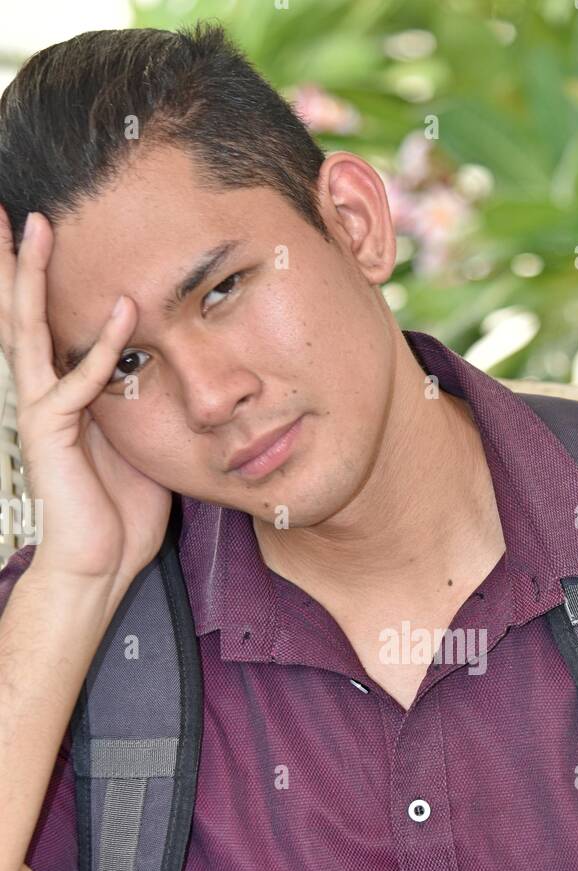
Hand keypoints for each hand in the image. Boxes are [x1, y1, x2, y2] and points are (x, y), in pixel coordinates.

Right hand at [0, 206, 171, 593]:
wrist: (99, 564)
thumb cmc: (121, 510)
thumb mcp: (139, 440)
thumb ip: (140, 399)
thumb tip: (170, 369)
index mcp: (60, 393)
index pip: (45, 323)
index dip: (40, 279)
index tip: (41, 233)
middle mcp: (42, 393)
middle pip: (21, 313)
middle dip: (17, 260)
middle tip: (13, 208)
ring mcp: (42, 410)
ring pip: (28, 330)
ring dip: (32, 277)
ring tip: (34, 225)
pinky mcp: (52, 433)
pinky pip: (79, 381)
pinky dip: (103, 347)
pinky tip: (123, 310)